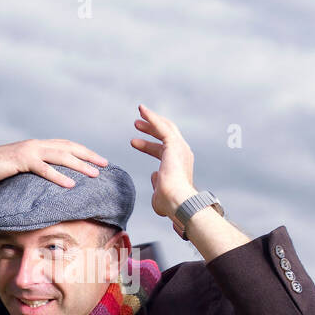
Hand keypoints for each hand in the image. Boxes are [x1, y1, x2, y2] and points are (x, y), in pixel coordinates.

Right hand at [0, 138, 107, 187]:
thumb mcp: (20, 168)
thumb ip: (34, 170)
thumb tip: (48, 182)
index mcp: (37, 145)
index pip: (66, 146)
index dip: (84, 151)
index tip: (99, 160)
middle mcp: (36, 145)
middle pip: (68, 148)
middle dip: (88, 156)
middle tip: (105, 164)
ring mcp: (29, 151)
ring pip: (60, 157)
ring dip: (80, 165)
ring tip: (94, 174)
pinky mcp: (21, 161)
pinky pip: (44, 169)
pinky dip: (59, 176)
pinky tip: (71, 184)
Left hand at [129, 104, 195, 219]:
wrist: (178, 201)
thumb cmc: (170, 203)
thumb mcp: (159, 193)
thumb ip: (157, 183)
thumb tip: (154, 175)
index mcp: (178, 165)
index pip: (162, 151)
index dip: (148, 146)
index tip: (133, 142)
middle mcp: (182, 154)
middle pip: (165, 135)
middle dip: (150, 129)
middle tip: (136, 124)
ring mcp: (180, 148)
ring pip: (165, 128)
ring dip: (151, 121)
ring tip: (137, 116)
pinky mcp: (174, 144)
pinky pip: (162, 126)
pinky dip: (152, 117)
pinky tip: (142, 110)